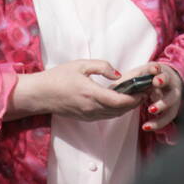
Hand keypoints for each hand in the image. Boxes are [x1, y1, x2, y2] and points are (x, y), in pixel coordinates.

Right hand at [9, 59, 142, 121]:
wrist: (40, 94)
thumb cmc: (58, 77)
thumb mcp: (80, 65)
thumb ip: (102, 67)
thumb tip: (118, 75)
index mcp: (92, 94)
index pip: (121, 101)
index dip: (135, 98)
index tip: (143, 89)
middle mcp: (92, 108)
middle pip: (121, 110)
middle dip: (135, 102)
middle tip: (144, 91)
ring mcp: (89, 115)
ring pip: (115, 115)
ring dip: (127, 107)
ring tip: (135, 95)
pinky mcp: (86, 118)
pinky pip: (106, 116)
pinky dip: (117, 110)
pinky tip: (120, 101)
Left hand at [128, 62, 183, 132]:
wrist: (161, 85)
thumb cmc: (147, 79)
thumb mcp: (138, 75)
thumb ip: (130, 78)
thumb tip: (116, 83)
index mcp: (159, 72)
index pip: (159, 68)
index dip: (156, 69)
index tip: (153, 70)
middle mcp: (169, 83)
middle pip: (169, 80)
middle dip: (163, 81)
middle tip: (155, 83)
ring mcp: (173, 96)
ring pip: (172, 101)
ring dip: (162, 105)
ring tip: (151, 110)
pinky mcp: (172, 109)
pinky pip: (167, 117)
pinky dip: (158, 122)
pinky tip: (146, 126)